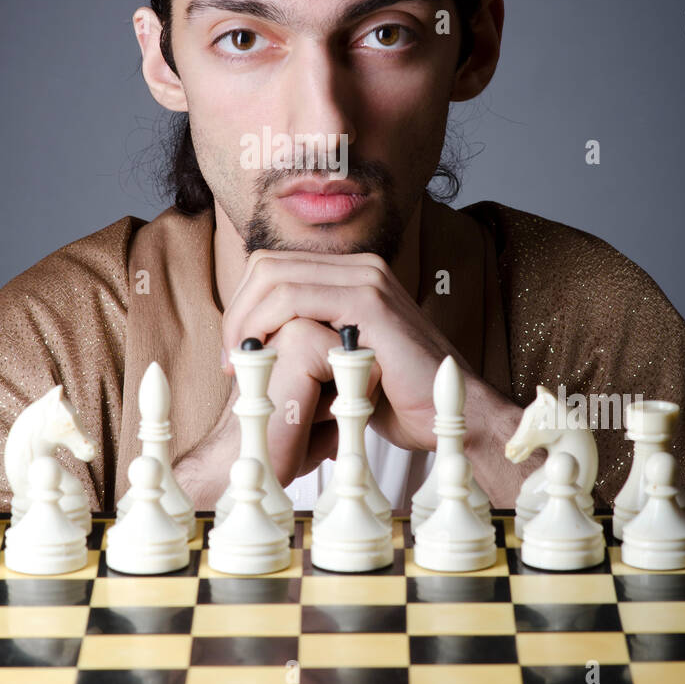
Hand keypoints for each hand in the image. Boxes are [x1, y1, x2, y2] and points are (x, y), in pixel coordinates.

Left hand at [220, 250, 535, 507]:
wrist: (454, 418)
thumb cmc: (399, 400)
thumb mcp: (343, 364)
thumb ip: (310, 344)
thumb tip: (257, 349)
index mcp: (355, 275)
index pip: (275, 268)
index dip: (245, 306)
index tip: (235, 353)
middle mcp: (362, 267)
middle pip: (267, 265)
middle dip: (238, 311)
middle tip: (230, 360)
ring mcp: (368, 279)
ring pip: (273, 277)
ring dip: (244, 321)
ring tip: (240, 365)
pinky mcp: (370, 303)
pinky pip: (294, 298)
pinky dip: (265, 326)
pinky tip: (260, 360)